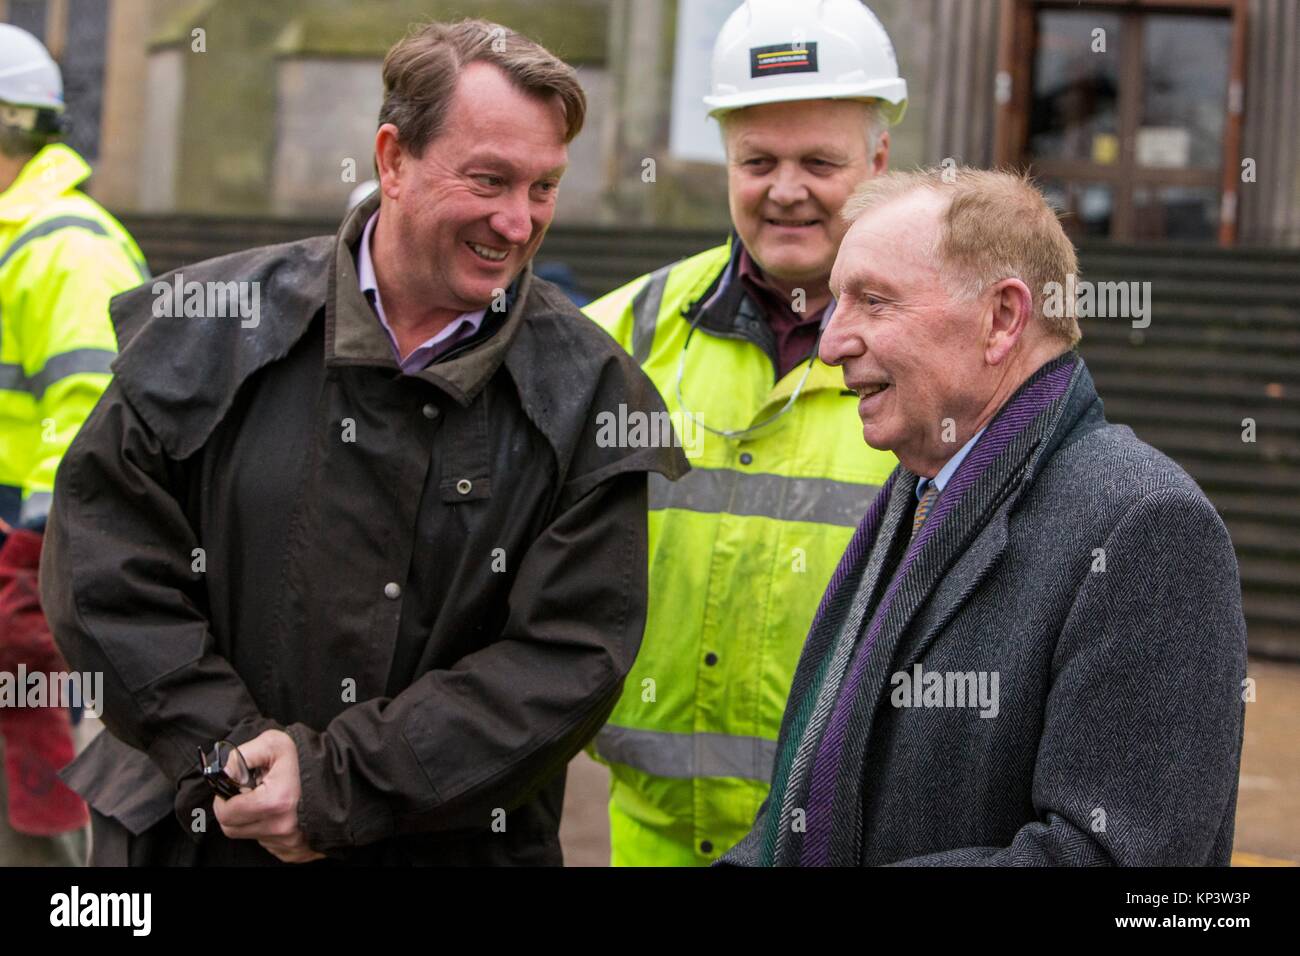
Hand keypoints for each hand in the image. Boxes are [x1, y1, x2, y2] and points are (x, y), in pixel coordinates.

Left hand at [212, 729, 324, 862]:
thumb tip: (221, 773)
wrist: (345, 777)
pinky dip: (271, 828)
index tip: (236, 786)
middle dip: (235, 810)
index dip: (224, 797)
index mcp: (275, 803)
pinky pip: (270, 844)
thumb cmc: (309, 759)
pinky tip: (284, 812)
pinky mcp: (296, 852)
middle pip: (233, 829)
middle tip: (251, 792)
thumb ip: (241, 756)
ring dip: (255, 819)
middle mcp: (282, 828)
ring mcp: (290, 843)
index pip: (225, 813)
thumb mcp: (274, 744)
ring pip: (252, 835)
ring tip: (273, 799)